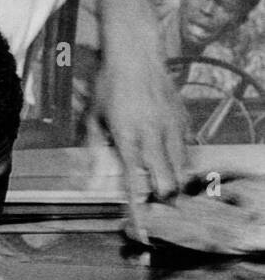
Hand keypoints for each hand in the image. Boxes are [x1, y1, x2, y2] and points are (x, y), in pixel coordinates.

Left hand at [89, 26, 187, 203]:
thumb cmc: (109, 85)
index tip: (140, 223)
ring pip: (183, 168)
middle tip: (158, 202)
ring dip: (176, 181)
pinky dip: (184, 160)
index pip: (136, 180)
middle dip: (164, 198)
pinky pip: (190, 148)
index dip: (139, 205)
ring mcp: (172, 127)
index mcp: (127, 137)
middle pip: (167, 181)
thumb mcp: (93, 116)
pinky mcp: (184, 119)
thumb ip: (94, 149)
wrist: (135, 56)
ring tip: (168, 186)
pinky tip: (174, 160)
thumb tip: (90, 179)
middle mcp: (152, 135)